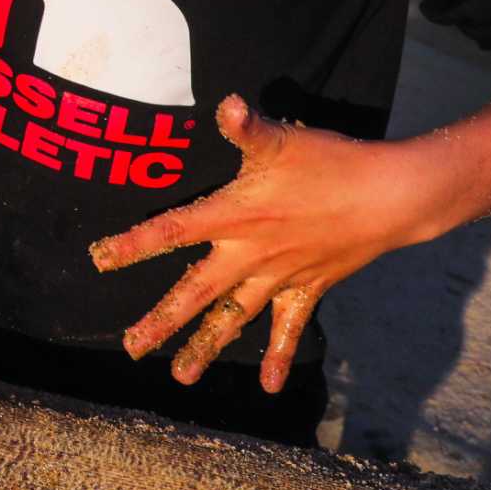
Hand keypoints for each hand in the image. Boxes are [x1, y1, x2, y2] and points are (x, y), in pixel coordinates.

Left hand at [87, 94, 435, 392]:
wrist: (392, 198)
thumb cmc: (332, 163)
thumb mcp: (284, 140)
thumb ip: (247, 128)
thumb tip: (227, 104)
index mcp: (235, 217)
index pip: (173, 231)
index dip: (133, 244)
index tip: (98, 260)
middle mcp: (251, 253)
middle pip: (196, 292)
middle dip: (162, 320)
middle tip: (130, 347)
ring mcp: (280, 276)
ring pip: (235, 317)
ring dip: (207, 346)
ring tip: (180, 376)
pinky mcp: (308, 287)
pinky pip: (290, 328)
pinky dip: (281, 355)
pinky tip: (270, 386)